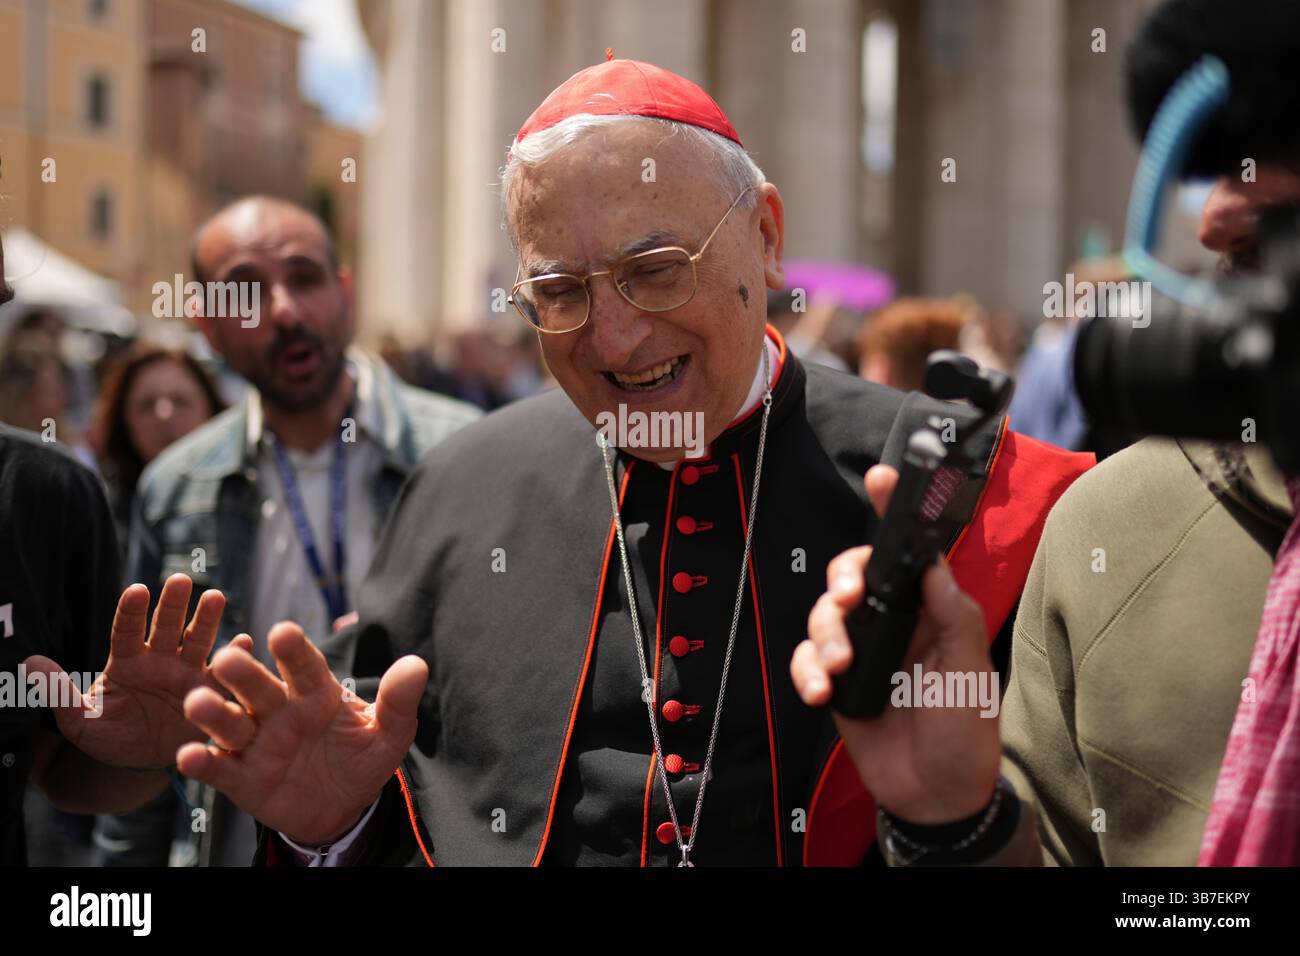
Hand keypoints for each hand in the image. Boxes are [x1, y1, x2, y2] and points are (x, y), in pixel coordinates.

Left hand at [25, 574, 251, 770]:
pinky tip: (244, 642)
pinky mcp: (210, 691)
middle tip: (180, 580)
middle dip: (174, 604)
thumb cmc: (109, 738)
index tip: (136, 590)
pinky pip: (224, 672)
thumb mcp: (80, 721)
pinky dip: (236, 656)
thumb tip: (28, 662)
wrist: (141, 764)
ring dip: (207, 620)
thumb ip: (58, 692)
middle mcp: (160, 660)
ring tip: (215, 598)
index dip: (131, 612)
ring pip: (199, 640)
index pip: (127, 631)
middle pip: (167, 627)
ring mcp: (188, 673)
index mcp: (127, 662)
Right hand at [177, 621, 426, 845]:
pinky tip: (188, 756)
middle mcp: (279, 710)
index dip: (294, 650)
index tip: (283, 633)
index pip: (304, 667)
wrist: (343, 806)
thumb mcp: (389, 734)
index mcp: (315, 692)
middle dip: (243, 673)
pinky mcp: (241, 777)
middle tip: (228, 659)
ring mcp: (256, 742)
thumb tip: (418, 664)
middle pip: (258, 688)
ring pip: (229, 722)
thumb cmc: (362, 758)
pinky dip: (201, 762)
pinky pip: (219, 768)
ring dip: (212, 712)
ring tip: (198, 703)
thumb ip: (398, 701)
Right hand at [790, 465, 1001, 823]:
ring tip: (842, 666)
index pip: (907, 554)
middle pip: (851, 574)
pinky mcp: (834, 682)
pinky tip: (822, 690)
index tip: (882, 479)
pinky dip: (807, 670)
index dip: (892, 513)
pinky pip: (805, 660)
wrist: (935, 796)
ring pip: (823, 615)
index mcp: (927, 612)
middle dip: (842, 577)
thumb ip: (953, 616)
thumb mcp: (970, 672)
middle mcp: (890, 624)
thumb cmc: (964, 733)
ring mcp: (859, 651)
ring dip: (826, 634)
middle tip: (849, 598)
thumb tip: (934, 565)